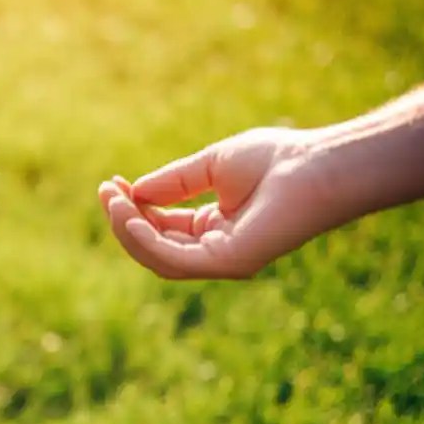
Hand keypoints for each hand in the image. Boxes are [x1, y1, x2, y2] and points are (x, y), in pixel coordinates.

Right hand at [99, 127, 329, 279]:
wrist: (318, 165)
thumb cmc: (278, 160)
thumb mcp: (211, 165)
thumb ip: (173, 181)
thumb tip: (133, 192)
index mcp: (216, 229)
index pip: (162, 228)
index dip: (134, 209)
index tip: (111, 185)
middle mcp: (216, 250)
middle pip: (154, 246)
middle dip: (124, 221)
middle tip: (105, 191)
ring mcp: (222, 261)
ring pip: (157, 258)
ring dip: (128, 230)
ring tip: (113, 201)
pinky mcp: (227, 262)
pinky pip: (172, 258)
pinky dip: (146, 238)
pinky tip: (130, 213)